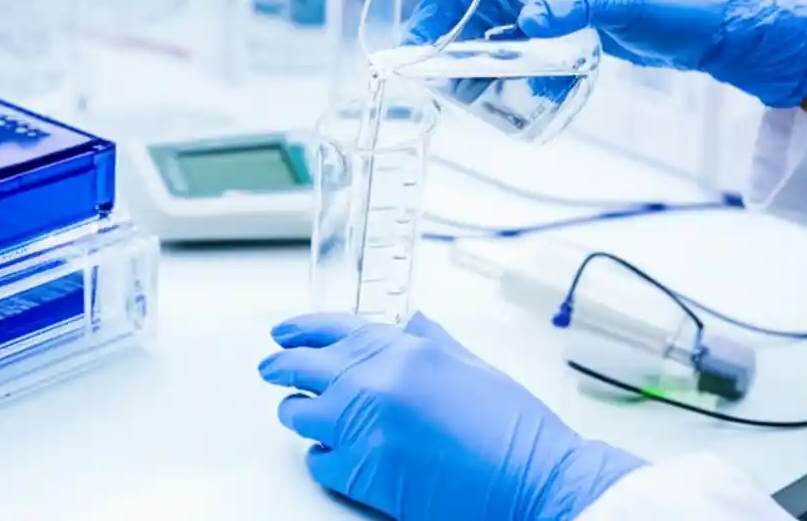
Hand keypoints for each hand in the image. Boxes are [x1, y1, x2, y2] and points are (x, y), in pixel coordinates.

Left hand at [259, 312, 643, 519]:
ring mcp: (364, 426)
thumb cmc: (515, 429)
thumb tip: (410, 325)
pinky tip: (334, 453)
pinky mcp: (362, 472)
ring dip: (300, 412)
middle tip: (272, 369)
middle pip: (302, 367)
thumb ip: (431, 341)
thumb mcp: (472, 365)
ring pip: (299, 412)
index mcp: (403, 349)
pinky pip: (317, 460)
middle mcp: (376, 381)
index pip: (333, 328)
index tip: (283, 333)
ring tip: (306, 414)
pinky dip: (321, 456)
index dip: (300, 329)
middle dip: (281, 366)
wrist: (534, 481)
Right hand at [384, 0, 806, 108]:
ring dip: (462, 52)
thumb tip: (530, 21)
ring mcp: (544, 3)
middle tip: (417, 57)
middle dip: (437, 22)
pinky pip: (510, 48)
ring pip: (484, 25)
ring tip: (449, 84)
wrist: (711, 32)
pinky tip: (491, 91)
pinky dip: (495, 68)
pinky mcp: (556, 34)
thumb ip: (573, 7)